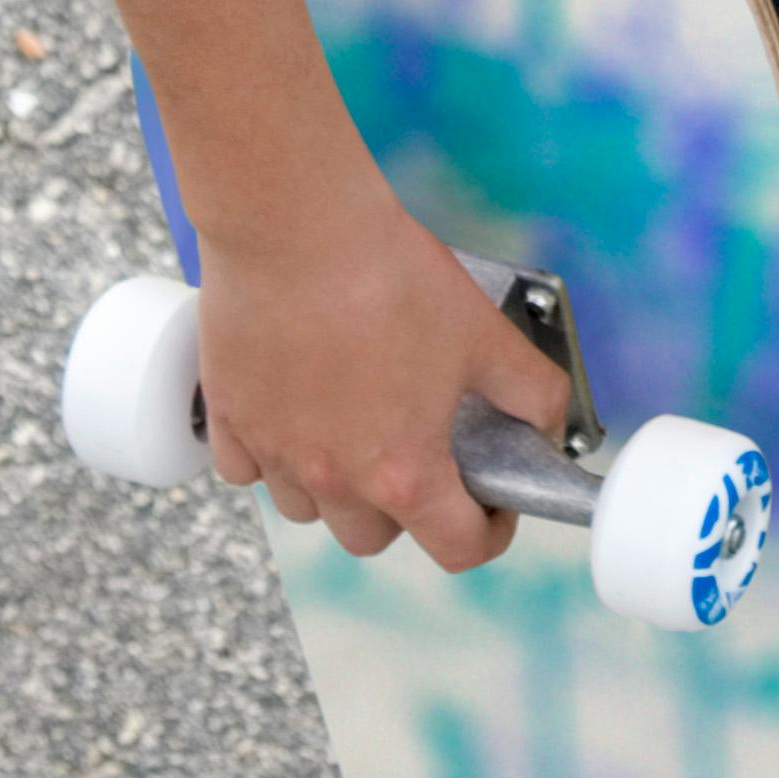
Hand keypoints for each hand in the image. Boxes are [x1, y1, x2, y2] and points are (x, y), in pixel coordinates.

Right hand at [190, 169, 577, 574]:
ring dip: (335, 490)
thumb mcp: (485, 334)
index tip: (493, 506)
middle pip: (373, 539)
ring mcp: (274, 453)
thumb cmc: (389, 278)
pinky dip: (270, 457)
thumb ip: (532, 391)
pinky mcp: (228, 419)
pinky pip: (247, 469)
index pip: (457, 549)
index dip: (489, 531)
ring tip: (355, 431)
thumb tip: (550, 424)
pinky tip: (292, 415)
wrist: (297, 228)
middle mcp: (334, 480)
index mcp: (404, 473)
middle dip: (407, 512)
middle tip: (423, 455)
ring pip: (307, 510)